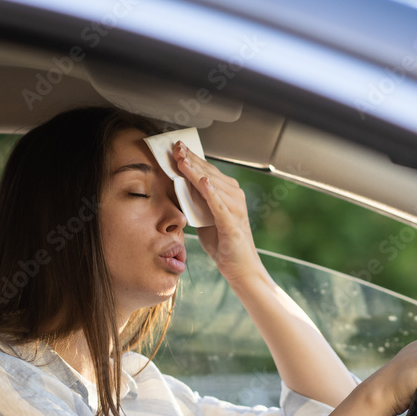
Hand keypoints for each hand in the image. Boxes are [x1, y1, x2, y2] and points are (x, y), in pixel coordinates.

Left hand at [171, 140, 263, 285]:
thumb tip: (179, 188)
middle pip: (209, 174)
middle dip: (191, 160)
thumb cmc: (223, 243)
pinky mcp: (232, 224)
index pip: (208, 171)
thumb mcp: (204, 218)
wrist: (241, 268)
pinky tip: (202, 181)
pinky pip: (219, 205)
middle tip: (176, 148)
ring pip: (213, 185)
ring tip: (183, 161)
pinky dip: (210, 192)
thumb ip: (196, 203)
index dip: (193, 158)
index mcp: (228, 194)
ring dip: (196, 172)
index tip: (177, 147)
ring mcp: (235, 209)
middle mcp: (234, 197)